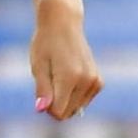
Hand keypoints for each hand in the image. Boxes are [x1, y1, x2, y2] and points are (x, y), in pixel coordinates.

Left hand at [31, 0, 102, 119]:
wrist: (64, 25)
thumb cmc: (46, 44)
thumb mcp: (38, 67)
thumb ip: (42, 90)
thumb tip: (42, 110)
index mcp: (70, 78)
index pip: (57, 112)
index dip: (46, 107)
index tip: (41, 92)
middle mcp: (86, 81)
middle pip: (67, 112)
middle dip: (55, 105)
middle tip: (49, 82)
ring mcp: (95, 81)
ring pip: (76, 109)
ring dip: (65, 100)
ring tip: (59, 77)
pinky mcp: (99, 81)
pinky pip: (83, 101)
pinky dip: (74, 96)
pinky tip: (69, 79)